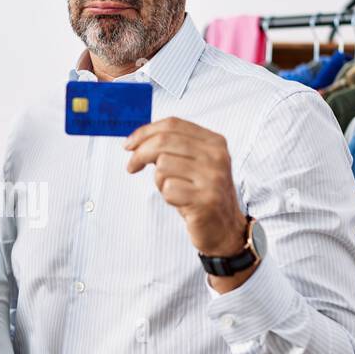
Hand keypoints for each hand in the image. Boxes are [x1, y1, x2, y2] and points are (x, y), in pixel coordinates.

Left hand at [123, 117, 248, 256]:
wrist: (225, 229)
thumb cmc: (202, 195)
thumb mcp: (194, 164)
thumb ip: (173, 148)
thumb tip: (137, 141)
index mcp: (215, 142)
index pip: (173, 124)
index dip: (145, 132)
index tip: (129, 145)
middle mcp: (217, 157)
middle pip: (164, 142)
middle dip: (140, 154)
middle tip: (132, 167)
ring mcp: (213, 178)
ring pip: (163, 166)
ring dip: (159, 181)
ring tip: (174, 190)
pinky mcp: (205, 200)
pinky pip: (168, 189)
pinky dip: (167, 196)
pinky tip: (181, 202)